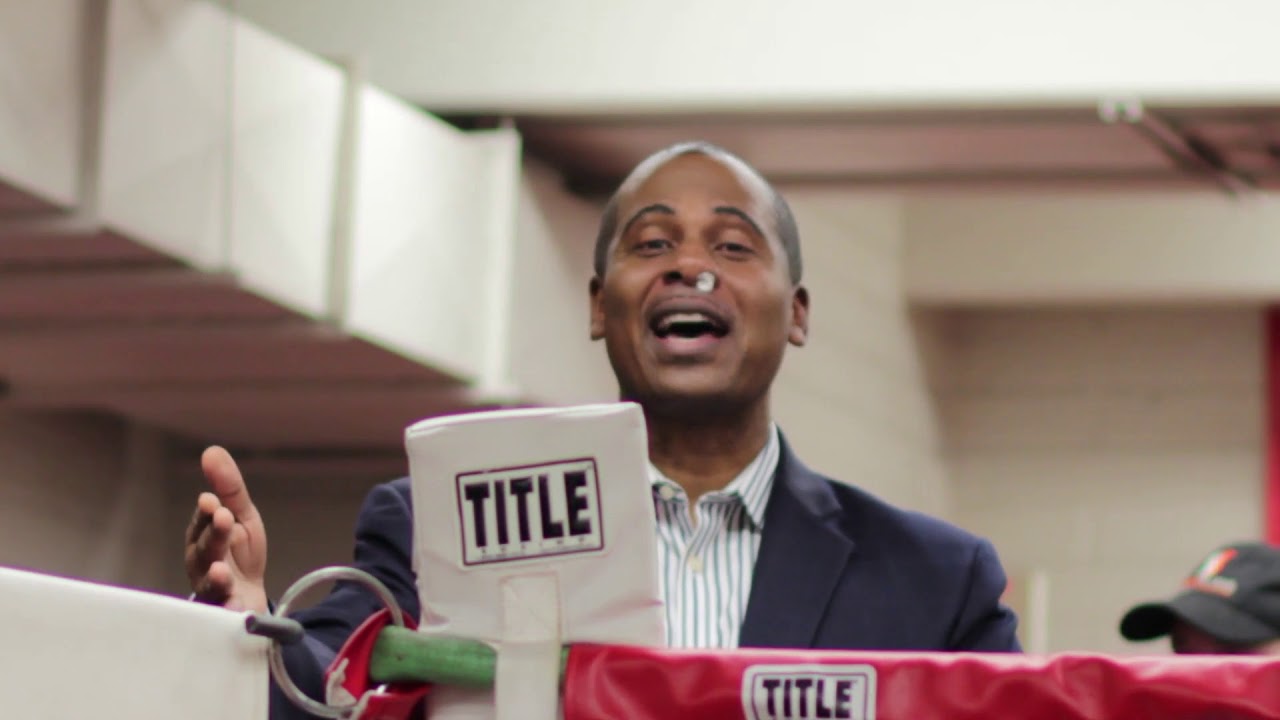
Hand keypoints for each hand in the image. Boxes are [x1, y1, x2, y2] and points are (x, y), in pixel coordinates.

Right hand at [184, 446, 268, 612]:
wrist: (250, 596)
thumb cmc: (239, 552)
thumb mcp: (241, 516)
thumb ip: (229, 487)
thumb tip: (211, 450)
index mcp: (202, 538)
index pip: (203, 523)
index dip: (207, 513)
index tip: (214, 502)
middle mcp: (201, 564)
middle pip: (204, 550)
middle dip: (214, 535)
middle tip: (224, 518)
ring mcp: (211, 591)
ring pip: (210, 584)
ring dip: (215, 577)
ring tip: (221, 571)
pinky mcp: (225, 614)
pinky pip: (224, 615)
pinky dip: (229, 612)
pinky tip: (238, 608)